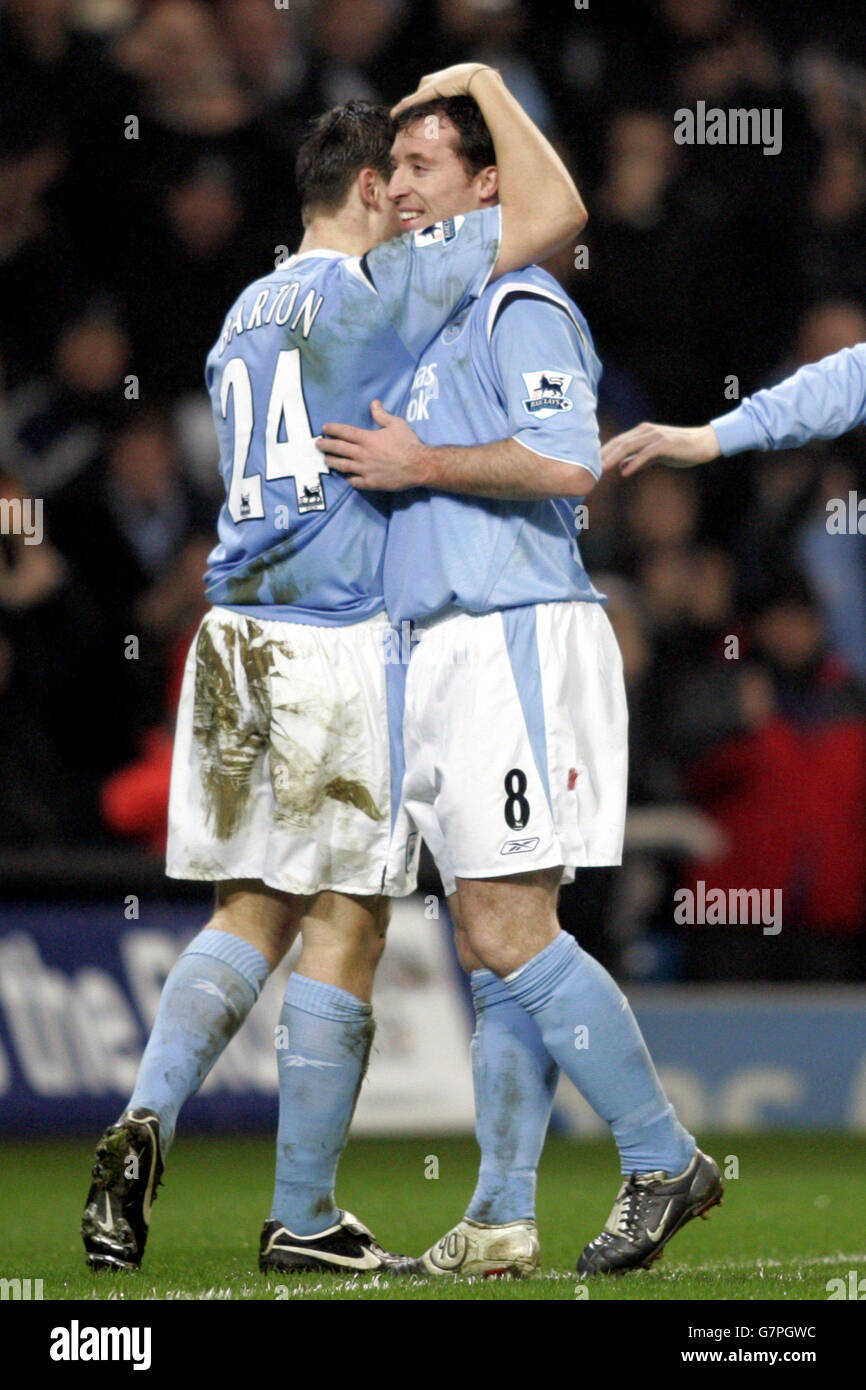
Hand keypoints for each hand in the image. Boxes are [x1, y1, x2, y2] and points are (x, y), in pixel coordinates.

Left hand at [317, 401, 428, 490]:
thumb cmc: (409, 443)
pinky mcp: (371, 483)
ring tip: (326, 460)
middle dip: (325, 445)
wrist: (419, 466)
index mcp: (367, 439)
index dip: (332, 429)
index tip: (324, 428)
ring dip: (332, 462)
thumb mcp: (396, 424)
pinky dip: (348, 479)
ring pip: (342, 466)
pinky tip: (346, 477)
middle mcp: (362, 454)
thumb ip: (382, 415)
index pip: (344, 432)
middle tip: (317, 444)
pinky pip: (354, 482)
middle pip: (338, 449)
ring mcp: (365, 470)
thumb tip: (374, 403)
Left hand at [391, 63, 494, 117]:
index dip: (432, 95)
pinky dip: (404, 107)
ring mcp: (438, 82)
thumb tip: (497, 115)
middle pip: (426, 86)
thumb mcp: (487, 101)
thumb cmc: (491, 94)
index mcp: (458, 76)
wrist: (484, 84)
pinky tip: (394, 114)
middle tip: (408, 109)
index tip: (428, 105)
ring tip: (397, 114)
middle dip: (418, 98)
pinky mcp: (431, 90)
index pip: (440, 85)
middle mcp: (445, 76)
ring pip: (418, 94)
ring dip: (407, 104)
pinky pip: (414, 100)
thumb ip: (487, 106)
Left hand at [601, 423, 720, 476]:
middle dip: (603, 455)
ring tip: (602, 470)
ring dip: (614, 458)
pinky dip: (634, 462)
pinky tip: (625, 472)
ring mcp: (655, 436)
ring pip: (629, 446)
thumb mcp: (656, 456)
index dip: (603, 453)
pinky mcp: (664, 444)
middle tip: (589, 468)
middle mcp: (646, 431)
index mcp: (642, 433)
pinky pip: (646, 454)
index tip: (590, 465)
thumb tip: (621, 468)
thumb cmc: (681, 449)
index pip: (617, 442)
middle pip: (619, 442)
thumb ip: (638, 461)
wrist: (704, 443)